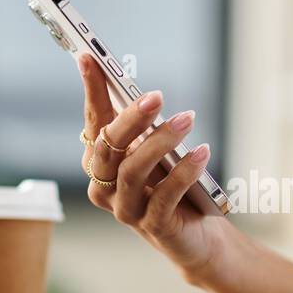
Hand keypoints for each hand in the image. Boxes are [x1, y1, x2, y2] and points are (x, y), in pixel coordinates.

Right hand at [77, 53, 229, 278]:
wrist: (197, 235)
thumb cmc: (173, 187)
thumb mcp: (157, 152)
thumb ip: (145, 129)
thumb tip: (144, 94)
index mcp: (101, 163)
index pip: (94, 120)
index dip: (92, 89)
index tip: (90, 57)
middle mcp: (104, 187)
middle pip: (109, 148)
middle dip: (130, 119)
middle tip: (156, 95)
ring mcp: (126, 210)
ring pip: (132, 171)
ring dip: (161, 141)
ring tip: (187, 118)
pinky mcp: (153, 226)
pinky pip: (165, 197)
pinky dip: (184, 172)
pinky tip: (202, 152)